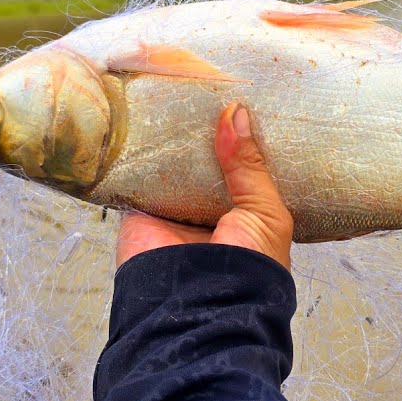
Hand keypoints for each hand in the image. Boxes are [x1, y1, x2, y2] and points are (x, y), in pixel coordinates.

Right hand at [116, 103, 293, 269]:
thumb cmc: (249, 269)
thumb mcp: (265, 213)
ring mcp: (173, 213)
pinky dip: (138, 154)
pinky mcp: (140, 213)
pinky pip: (136, 177)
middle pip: (202, 164)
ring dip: (171, 140)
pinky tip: (142, 119)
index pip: (240, 168)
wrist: (200, 311)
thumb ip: (250, 165)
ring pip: (170, 167)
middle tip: (204, 89)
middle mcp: (208, 213)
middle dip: (203, 134)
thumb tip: (236, 113)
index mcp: (245, 216)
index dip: (240, 138)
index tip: (237, 99)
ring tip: (174, 93)